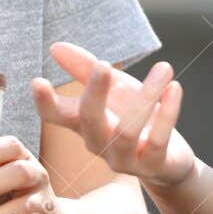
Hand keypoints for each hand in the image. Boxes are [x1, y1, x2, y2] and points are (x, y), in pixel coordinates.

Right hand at [31, 41, 195, 190]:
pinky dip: (167, 114)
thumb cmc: (135, 118)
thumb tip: (55, 47)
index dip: (44, 102)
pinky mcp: (152, 166)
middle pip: (88, 121)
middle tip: (103, 64)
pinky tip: (174, 88)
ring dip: (146, 96)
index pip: (56, 116)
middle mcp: (99, 143)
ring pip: (127, 131)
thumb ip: (86, 69)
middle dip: (94, 93)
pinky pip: (157, 141)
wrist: (169, 160)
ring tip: (164, 67)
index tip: (37, 82)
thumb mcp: (114, 88)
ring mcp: (124, 158)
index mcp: (84, 123)